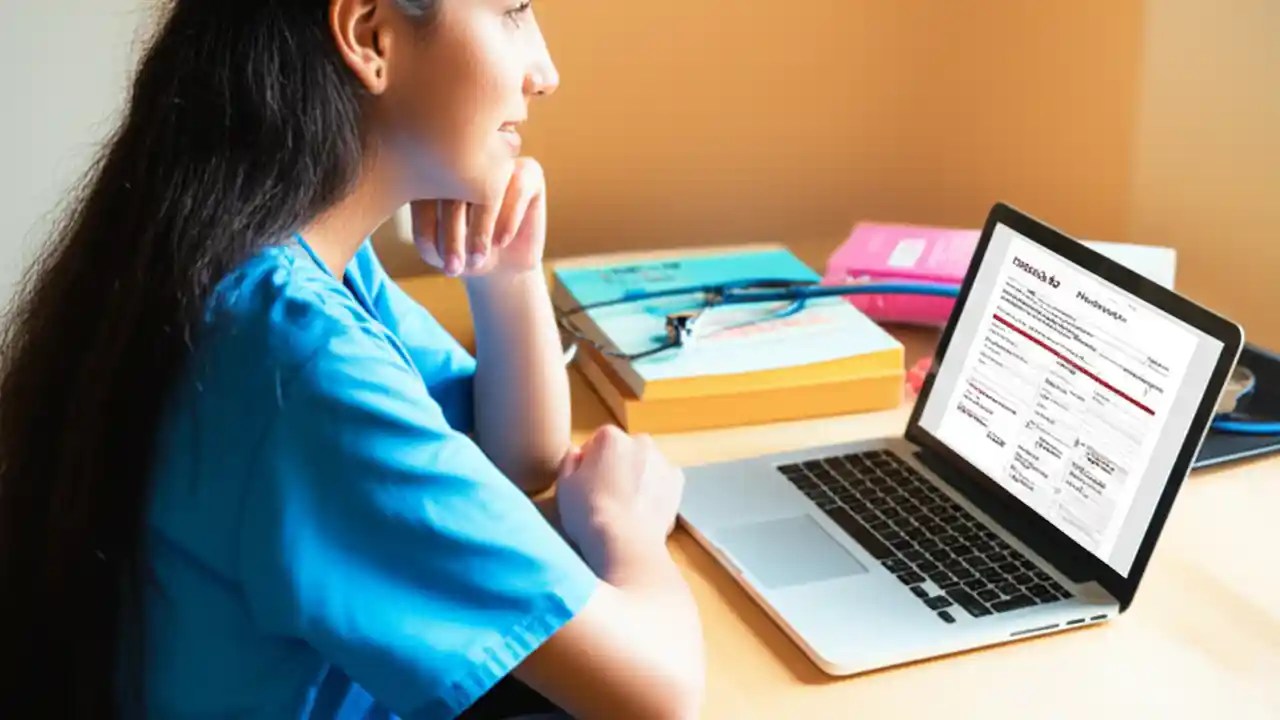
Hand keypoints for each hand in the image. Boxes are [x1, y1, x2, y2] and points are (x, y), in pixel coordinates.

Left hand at [410, 157, 547, 277]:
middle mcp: (465, 158)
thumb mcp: (438, 251)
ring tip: (477, 258)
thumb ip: (426, 233)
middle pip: (453, 188)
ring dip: (479, 228)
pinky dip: (507, 218)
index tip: (435, 259)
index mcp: (434, 169)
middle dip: (451, 233)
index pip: (424, 193)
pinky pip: (517, 187)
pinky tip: (501, 241)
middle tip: (454, 266)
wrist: (502, 265)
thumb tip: (431, 215)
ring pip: (486, 186)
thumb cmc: (463, 253)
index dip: (426, 227)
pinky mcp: (529, 171)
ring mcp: (498, 160)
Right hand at [555, 426, 684, 568]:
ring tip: (625, 507)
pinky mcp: (677, 482)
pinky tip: (642, 509)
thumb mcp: (564, 485)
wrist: (625, 543)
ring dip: (636, 477)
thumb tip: (576, 452)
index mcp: (610, 437)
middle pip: (623, 451)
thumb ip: (569, 461)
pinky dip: (654, 490)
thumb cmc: (588, 514)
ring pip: (644, 464)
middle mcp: (640, 441)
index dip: (589, 464)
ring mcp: (662, 461)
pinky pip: (661, 480)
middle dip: (616, 467)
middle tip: (606, 496)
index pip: (596, 443)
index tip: (586, 484)